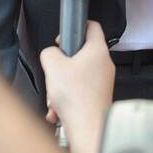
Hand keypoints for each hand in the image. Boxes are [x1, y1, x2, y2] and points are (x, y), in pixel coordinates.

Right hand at [40, 20, 114, 152]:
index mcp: (97, 51)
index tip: (66, 34)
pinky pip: (79, 91)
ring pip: (77, 75)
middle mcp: (104, 64)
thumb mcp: (52, 66)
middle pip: (81, 54)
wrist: (88, 127)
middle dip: (63, 64)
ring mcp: (103, 81)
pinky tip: (58, 109)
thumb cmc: (77, 98)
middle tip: (56, 70)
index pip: (92, 26)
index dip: (77, 26)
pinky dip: (66, 99)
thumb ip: (49, 52)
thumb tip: (51, 55)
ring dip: (62, 86)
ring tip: (56, 96)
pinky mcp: (98, 96)